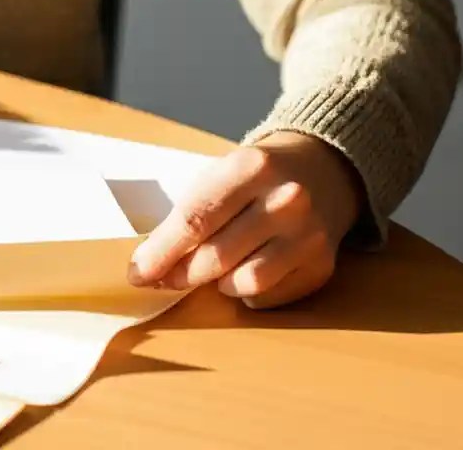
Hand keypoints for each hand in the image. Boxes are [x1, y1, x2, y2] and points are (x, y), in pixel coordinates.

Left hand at [127, 131, 365, 308]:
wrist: (324, 169)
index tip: (138, 273)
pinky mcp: (322, 264)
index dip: (161, 252)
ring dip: (218, 284)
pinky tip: (246, 270)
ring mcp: (308, 234)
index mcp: (250, 167)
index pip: (194, 220)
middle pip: (215, 256)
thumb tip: (150, 265)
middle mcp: (285, 200)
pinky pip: (268, 296)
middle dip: (180, 274)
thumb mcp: (221, 175)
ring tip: (214, 269)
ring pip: (244, 282)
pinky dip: (246, 292)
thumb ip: (189, 214)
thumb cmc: (255, 176)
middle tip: (166, 279)